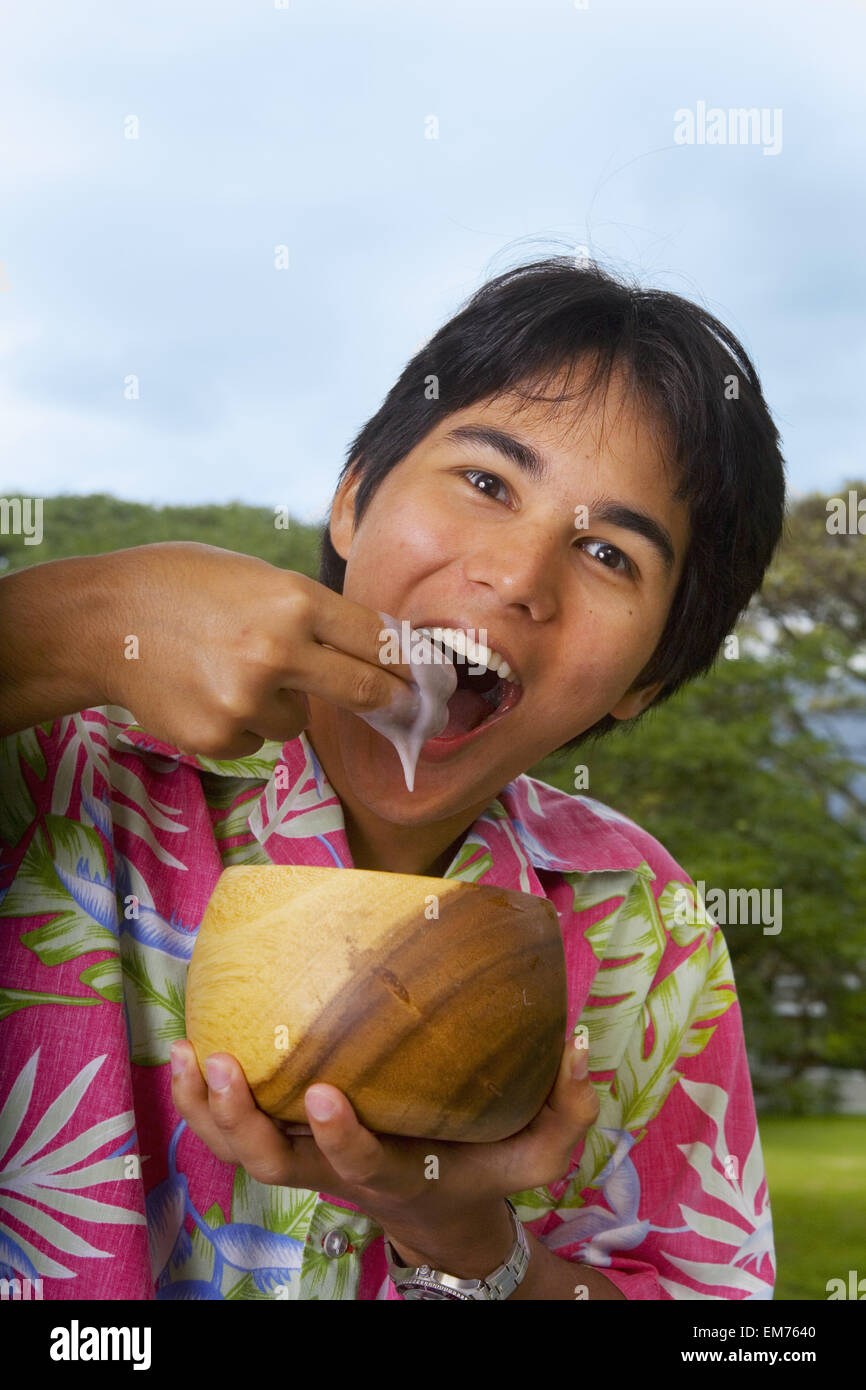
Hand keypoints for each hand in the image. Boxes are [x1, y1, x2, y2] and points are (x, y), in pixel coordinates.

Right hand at [85, 542, 418, 758]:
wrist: (101, 621)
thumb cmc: (182, 586)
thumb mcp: (255, 575)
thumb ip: (309, 612)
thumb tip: (376, 650)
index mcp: (293, 599)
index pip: (377, 640)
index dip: (408, 664)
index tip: (427, 679)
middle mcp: (278, 650)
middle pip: (364, 690)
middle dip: (391, 701)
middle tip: (405, 708)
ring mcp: (248, 699)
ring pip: (301, 720)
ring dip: (286, 704)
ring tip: (234, 672)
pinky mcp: (221, 737)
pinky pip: (259, 739)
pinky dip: (244, 723)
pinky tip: (207, 692)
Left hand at [169, 1035, 597, 1274]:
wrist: (437, 1212)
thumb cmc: (484, 1169)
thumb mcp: (537, 1152)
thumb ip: (567, 1108)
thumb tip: (576, 1041)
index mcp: (396, 1175)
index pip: (362, 1167)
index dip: (339, 1138)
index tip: (322, 1095)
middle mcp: (336, 1173)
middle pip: (273, 1166)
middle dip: (241, 1121)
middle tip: (224, 1064)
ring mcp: (304, 1160)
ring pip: (237, 1151)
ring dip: (206, 1108)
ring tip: (189, 1051)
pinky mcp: (286, 1138)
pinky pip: (227, 1130)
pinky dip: (200, 1100)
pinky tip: (186, 1050)